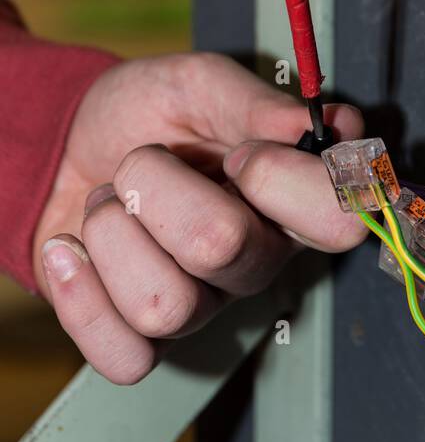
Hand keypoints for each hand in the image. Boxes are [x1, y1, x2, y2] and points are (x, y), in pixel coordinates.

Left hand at [32, 52, 365, 382]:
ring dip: (110, 234)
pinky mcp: (142, 341)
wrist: (67, 142)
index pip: (339, 220)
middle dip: (158, 189)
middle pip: (226, 250)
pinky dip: (81, 295)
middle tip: (143, 162)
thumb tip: (322, 124)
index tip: (240, 152)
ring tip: (108, 202)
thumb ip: (255, 102)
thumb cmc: (146, 114)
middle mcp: (257, 261)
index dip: (281, 179)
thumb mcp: (199, 84)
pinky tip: (73, 251)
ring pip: (164, 307)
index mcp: (289, 200)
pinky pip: (124, 357)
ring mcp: (202, 306)